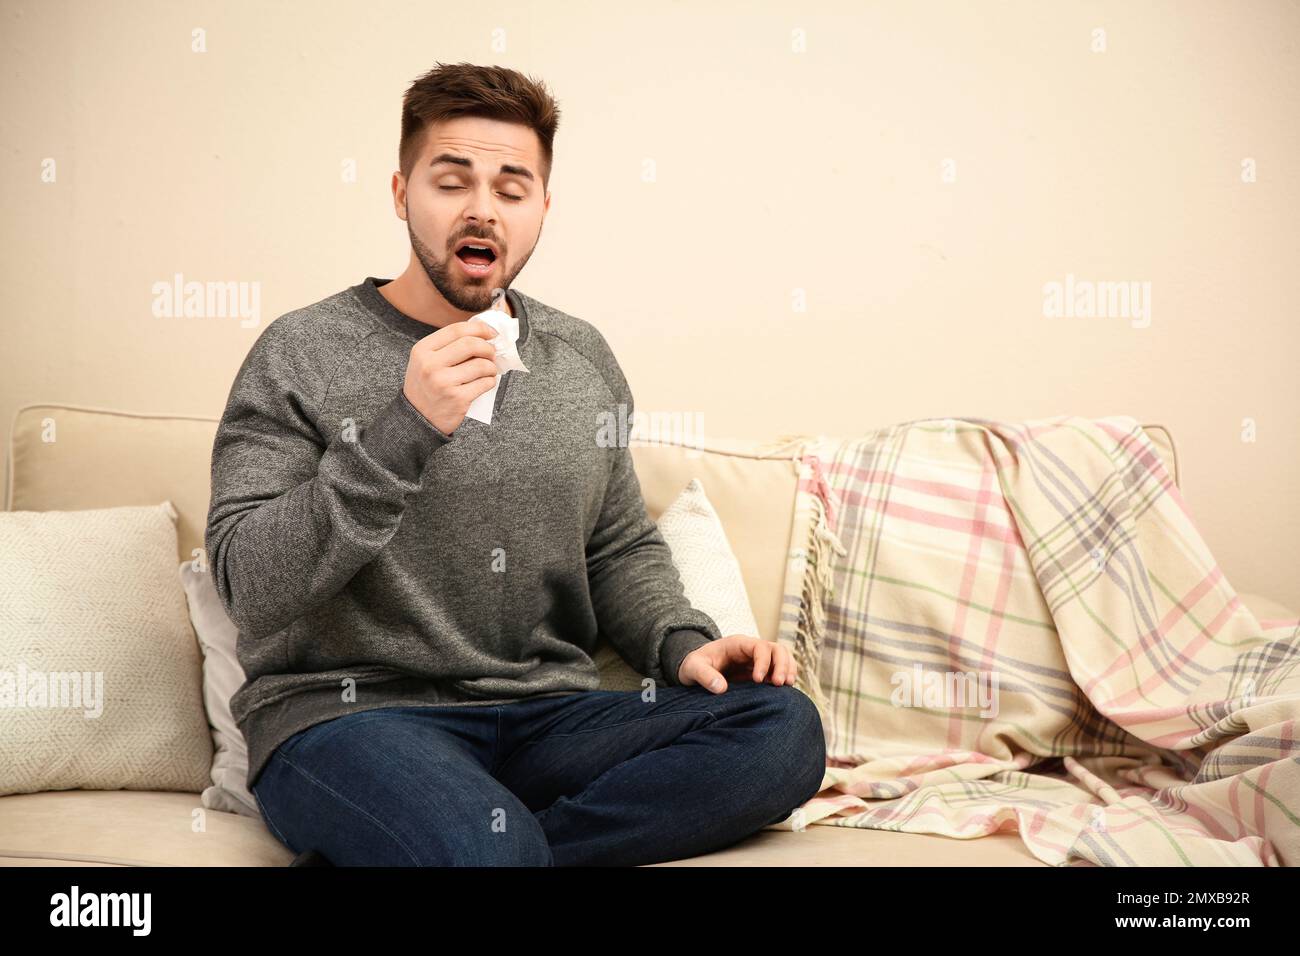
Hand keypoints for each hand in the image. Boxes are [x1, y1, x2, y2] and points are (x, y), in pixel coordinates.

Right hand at [402, 318, 501, 434]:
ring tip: (490, 370)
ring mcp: (444, 383)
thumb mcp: (424, 361)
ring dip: (492, 367)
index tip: (491, 333)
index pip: (457, 330)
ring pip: (481, 365)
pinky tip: (486, 382)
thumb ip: (446, 346)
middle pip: (471, 344)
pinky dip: (490, 381)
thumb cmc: (426, 386)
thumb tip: (482, 333)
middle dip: (488, 348)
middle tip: (492, 353)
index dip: (480, 328)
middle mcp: (430, 365)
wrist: (417, 418)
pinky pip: (485, 383)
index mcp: (422, 350)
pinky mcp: (458, 399)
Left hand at [676, 635, 797, 693]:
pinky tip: (785, 691)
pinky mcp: (760, 671)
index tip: (758, 680)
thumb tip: (722, 688)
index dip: (763, 662)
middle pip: (777, 649)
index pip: (759, 647)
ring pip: (782, 657)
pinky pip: (779, 670)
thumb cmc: (694, 665)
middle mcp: (751, 649)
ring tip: (787, 687)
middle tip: (780, 684)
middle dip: (782, 665)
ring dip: (788, 670)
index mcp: (737, 644)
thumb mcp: (693, 668)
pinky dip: (785, 677)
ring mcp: (757, 659)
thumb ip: (704, 676)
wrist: (694, 669)